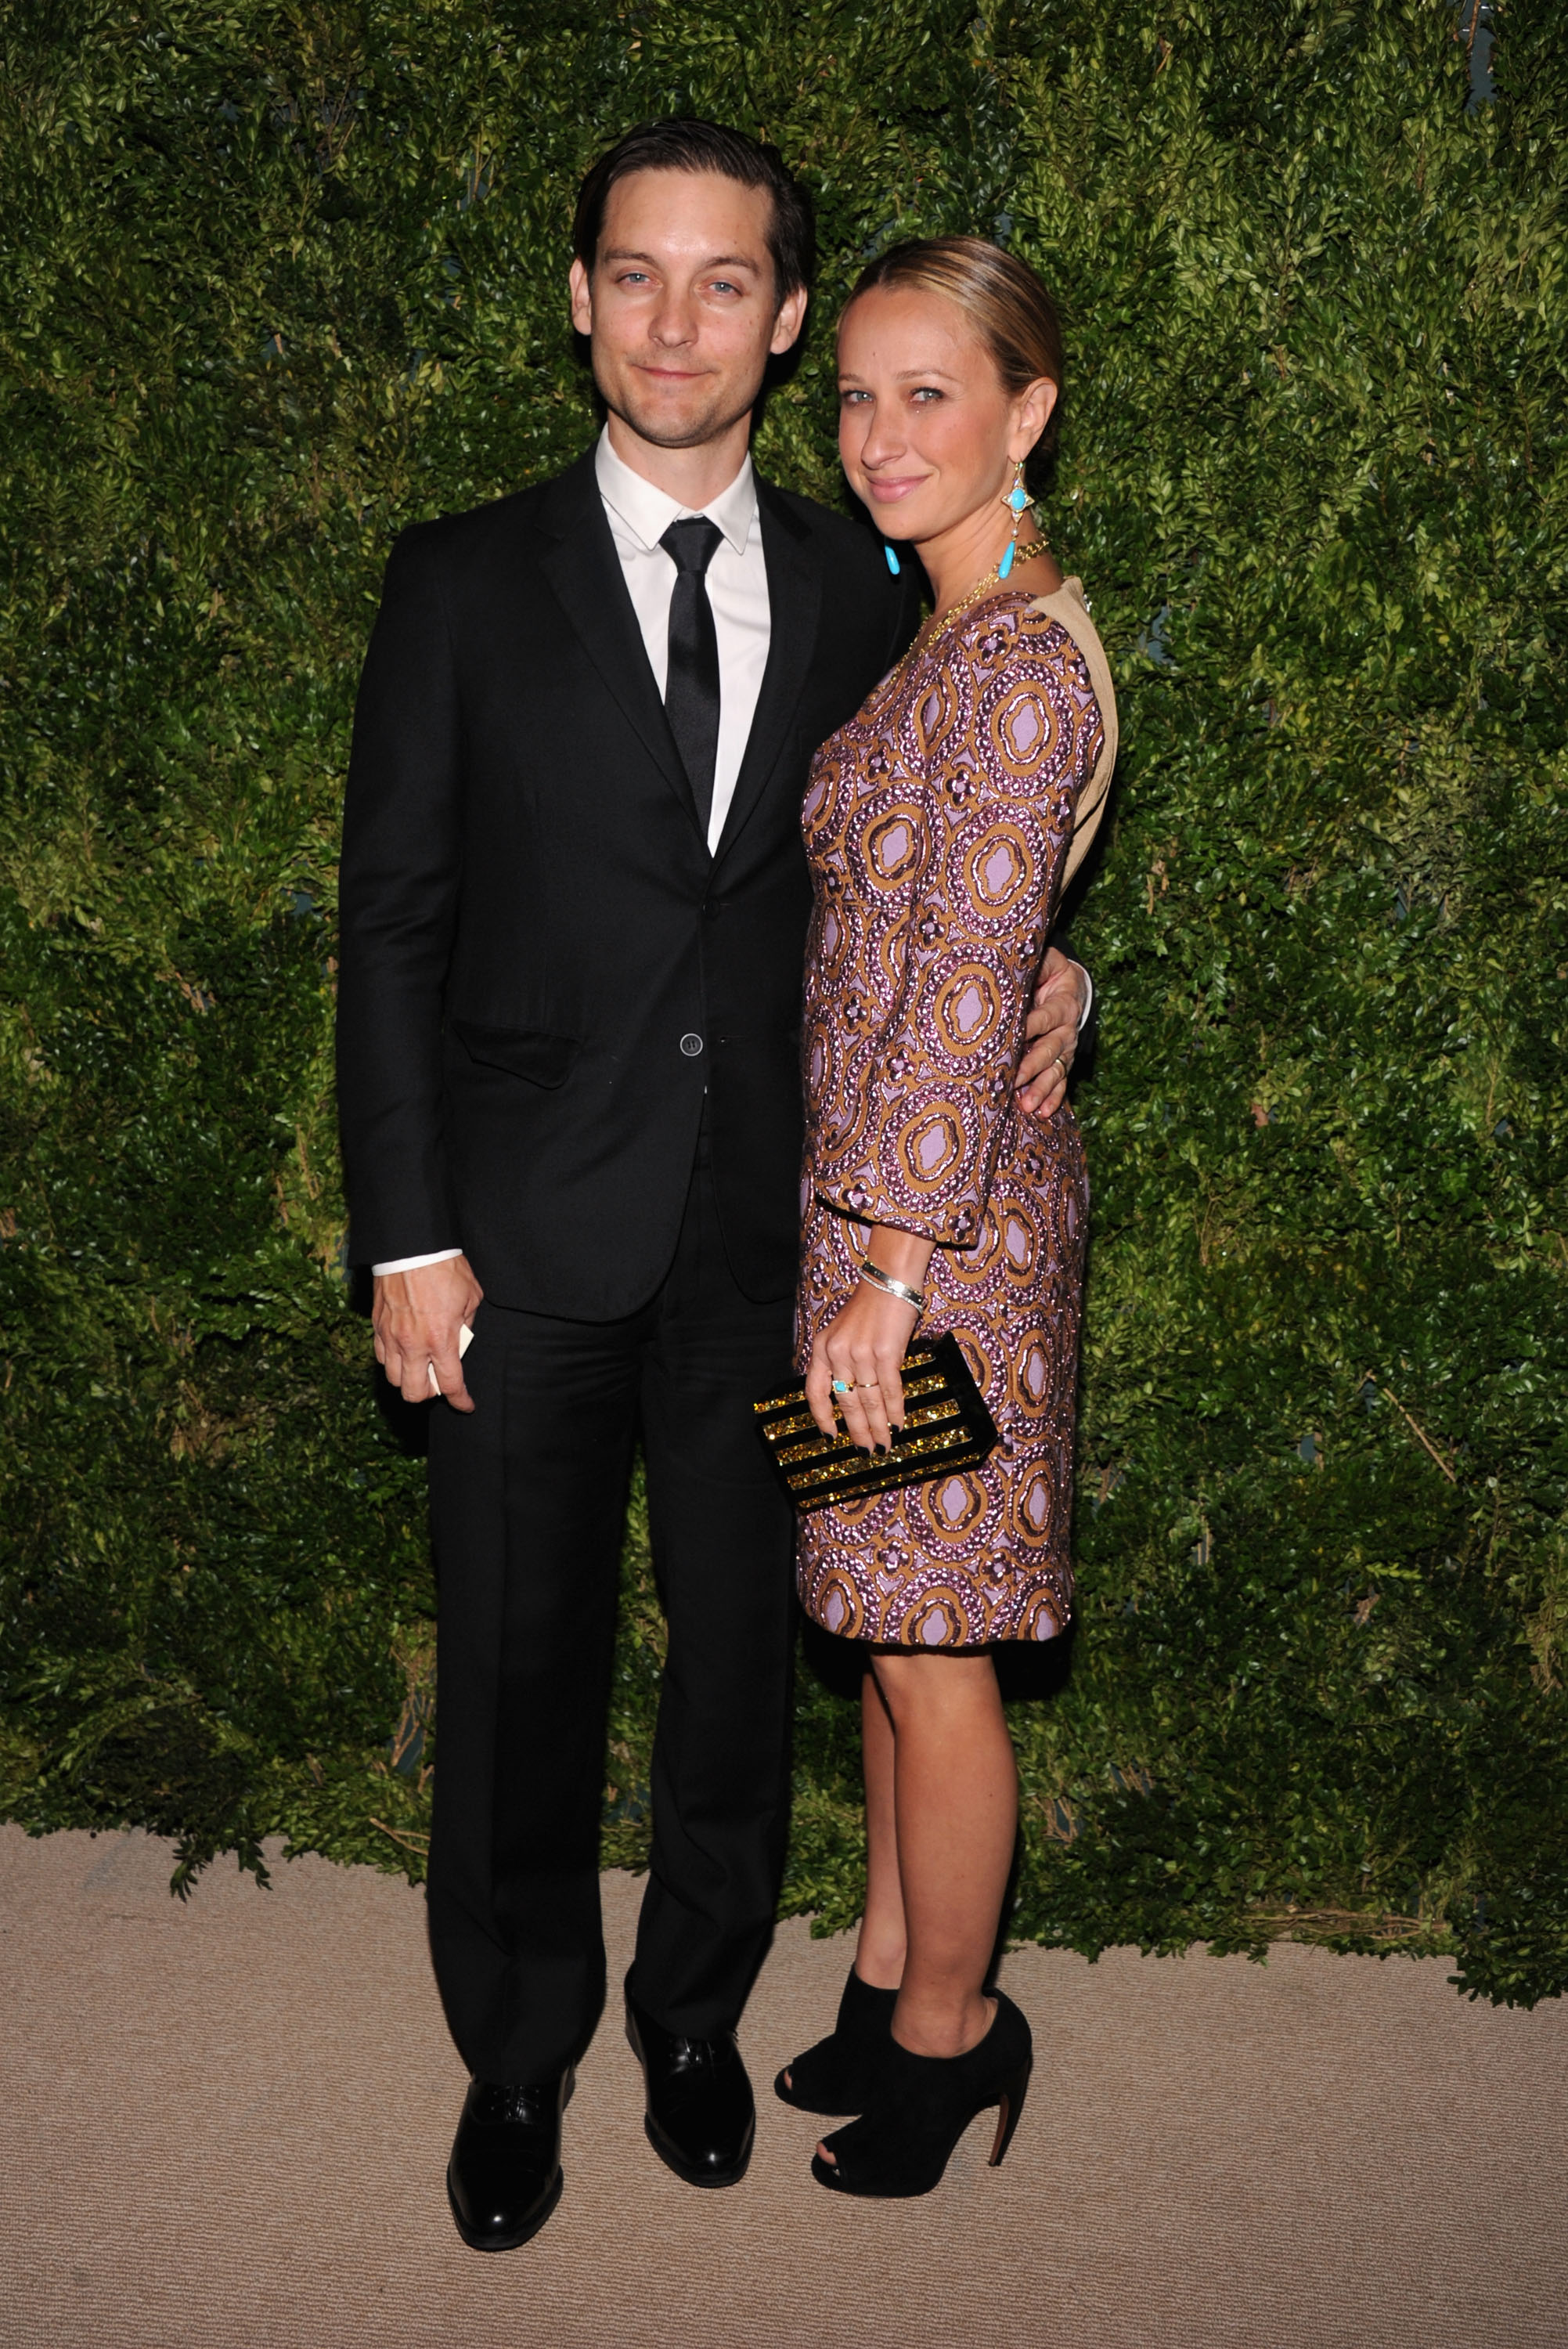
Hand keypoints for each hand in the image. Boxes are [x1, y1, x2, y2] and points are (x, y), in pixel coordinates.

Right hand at [373, 1254, 484, 1410]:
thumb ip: (466, 1324)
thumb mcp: (471, 1297)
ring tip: (420, 1367)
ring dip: (409, 1379)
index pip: (450, 1385)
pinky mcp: (377, 1326)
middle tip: (439, 1382)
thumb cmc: (445, 1268)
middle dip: (429, 1394)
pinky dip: (393, 1362)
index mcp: (441, 1339)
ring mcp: (391, 1337)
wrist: (412, 1246)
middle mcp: (413, 1345)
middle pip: (414, 1393)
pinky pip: (381, 1358)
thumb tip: (460, 1339)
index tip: (465, 1404)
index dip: (460, 1400)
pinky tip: (404, 1352)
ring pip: (394, 1379)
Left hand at [804, 1227, 933, 1452]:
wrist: (889, 1282)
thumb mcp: (842, 1331)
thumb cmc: (869, 1307)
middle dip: (857, 1430)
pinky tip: (899, 1423)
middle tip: (867, 1450)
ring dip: (878, 1426)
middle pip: (845, 1401)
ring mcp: (861, 1353)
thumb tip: (852, 1397)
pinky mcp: (886, 1353)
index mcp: (822, 1347)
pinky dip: (895, 1410)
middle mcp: (838, 1353)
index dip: (822, 1417)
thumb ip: (841, 1360)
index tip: (830, 1436)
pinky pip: (890, 1389)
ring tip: (885, 1444)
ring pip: (869, 1400)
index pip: (815, 1391)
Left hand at [1016, 946, 1088, 1117]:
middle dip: (1032, 1066)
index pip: (1045, 1017)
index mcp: (1062, 1005)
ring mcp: (1066, 1049)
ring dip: (1042, 1089)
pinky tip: (1042, 1112)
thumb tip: (1017, 965)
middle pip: (1049, 1049)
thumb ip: (1037, 964)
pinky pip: (1061, 1083)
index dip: (1030, 1026)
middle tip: (1014, 1079)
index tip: (1013, 1036)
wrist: (1072, 988)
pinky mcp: (1063, 1061)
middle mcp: (1066, 1030)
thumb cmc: (1050, 973)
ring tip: (1027, 1105)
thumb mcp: (1048, 962)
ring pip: (1055, 1071)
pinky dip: (1053, 1098)